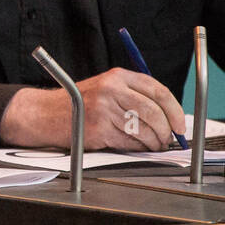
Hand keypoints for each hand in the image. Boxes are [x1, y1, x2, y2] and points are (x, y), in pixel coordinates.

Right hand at [0, 67, 185, 150]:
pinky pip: (128, 142)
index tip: (180, 125)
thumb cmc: (77, 104)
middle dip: (166, 130)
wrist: (44, 113)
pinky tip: (135, 146)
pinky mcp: (98, 129)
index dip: (174, 110)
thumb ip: (134, 96)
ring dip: (152, 142)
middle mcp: (111, 89)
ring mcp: (104, 109)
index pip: (158, 91)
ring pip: (143, 130)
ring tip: (152, 145)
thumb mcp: (105, 89)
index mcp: (117, 76)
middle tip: (168, 139)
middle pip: (153, 112)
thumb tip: (168, 117)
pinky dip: (136, 148)